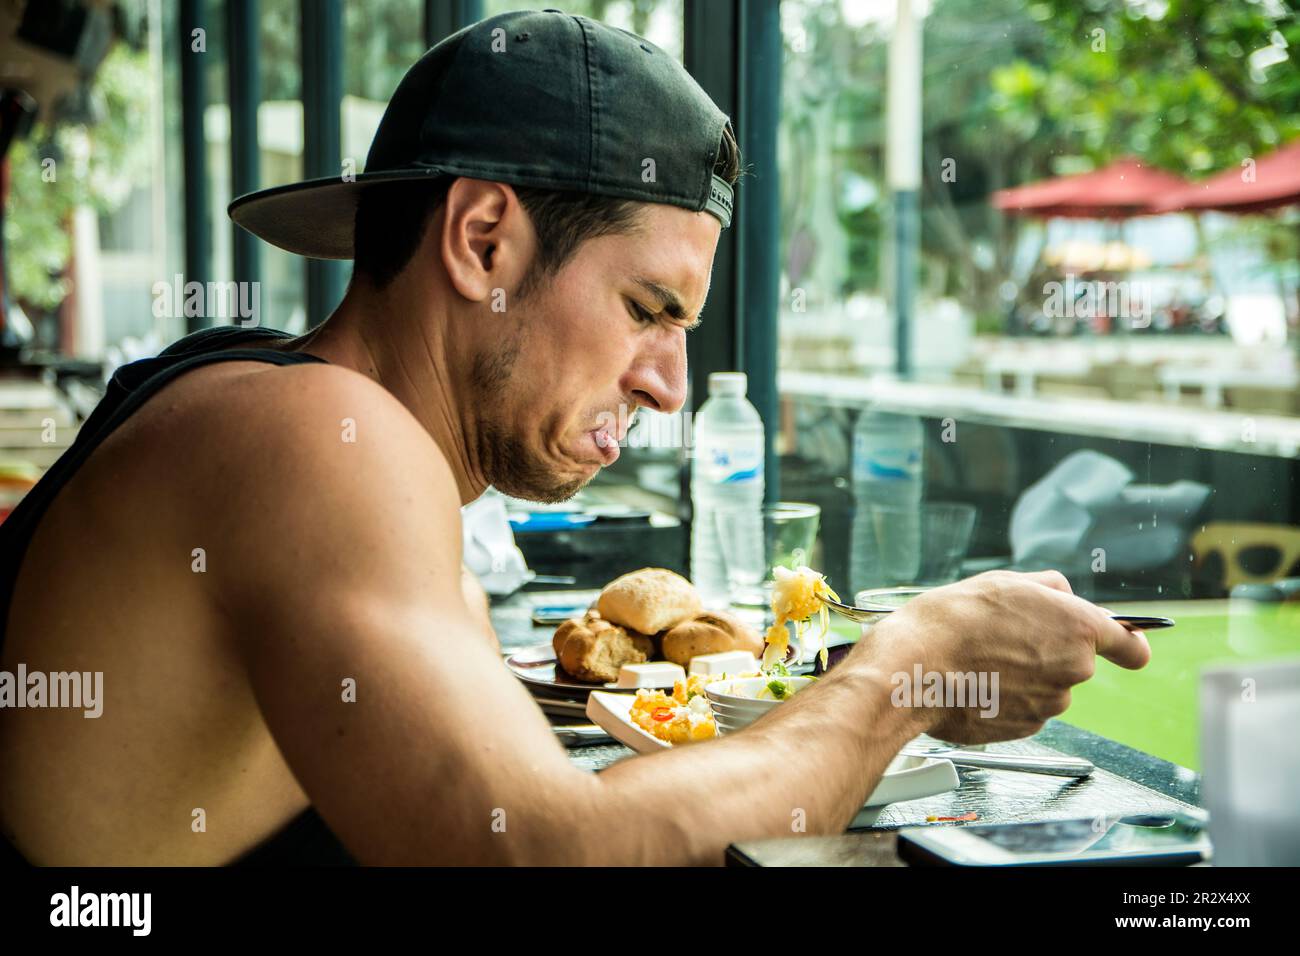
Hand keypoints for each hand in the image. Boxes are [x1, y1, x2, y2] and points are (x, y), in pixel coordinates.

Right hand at [870, 569, 1149, 744]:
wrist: (914, 669)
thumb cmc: (952, 622)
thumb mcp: (1003, 582)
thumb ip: (1048, 587)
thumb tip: (1064, 595)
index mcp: (1076, 627)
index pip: (1129, 644)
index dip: (1132, 644)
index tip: (1132, 647)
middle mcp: (1073, 668)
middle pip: (1074, 660)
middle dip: (1047, 650)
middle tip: (1003, 637)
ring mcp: (1050, 703)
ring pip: (1048, 685)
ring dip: (1024, 674)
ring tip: (980, 661)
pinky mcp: (1026, 728)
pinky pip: (1026, 708)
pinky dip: (1007, 697)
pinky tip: (977, 682)